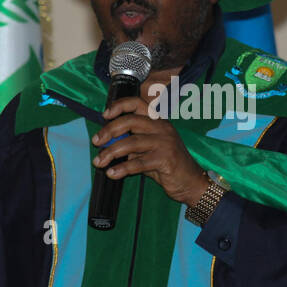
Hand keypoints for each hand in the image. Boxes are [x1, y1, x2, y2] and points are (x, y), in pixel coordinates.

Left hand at [91, 95, 210, 205]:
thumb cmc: (168, 166)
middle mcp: (162, 128)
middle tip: (96, 142)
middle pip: (130, 121)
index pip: (137, 103)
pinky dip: (122, 168)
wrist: (191, 183)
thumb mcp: (148, 150)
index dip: (119, 106)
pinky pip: (139, 162)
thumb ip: (131, 144)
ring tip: (99, 162)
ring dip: (111, 152)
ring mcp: (165, 142)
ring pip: (131, 142)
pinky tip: (112, 173)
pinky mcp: (166, 159)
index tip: (104, 115)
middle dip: (109, 131)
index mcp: (158, 121)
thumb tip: (107, 142)